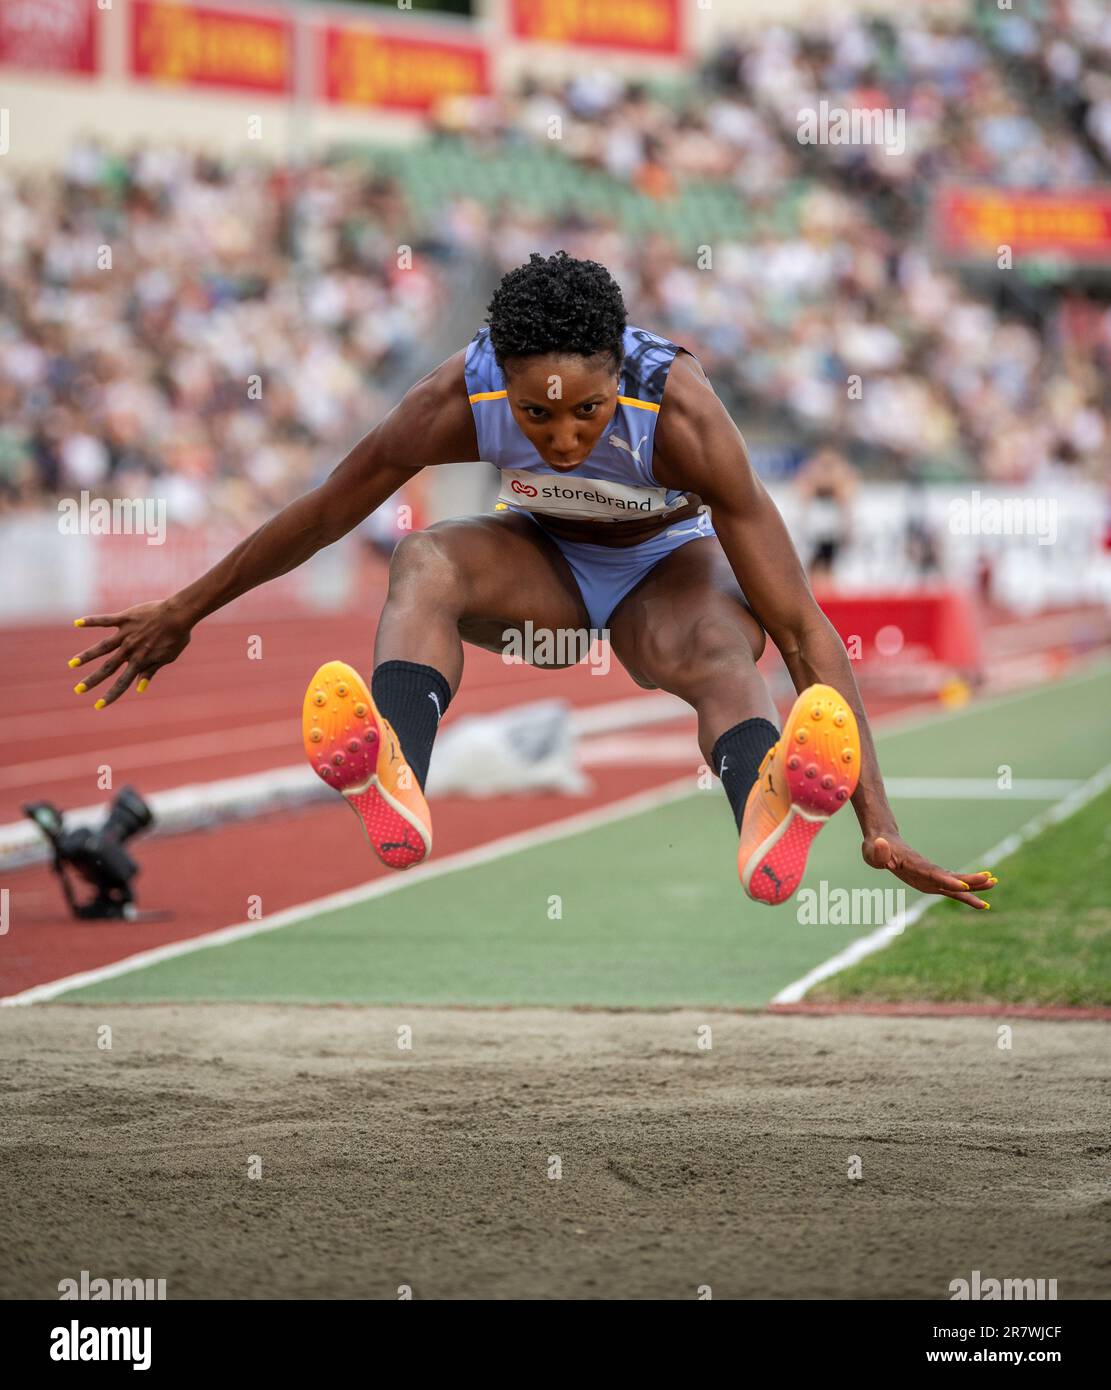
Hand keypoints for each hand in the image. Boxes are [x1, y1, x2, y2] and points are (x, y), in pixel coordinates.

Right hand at [68, 600, 192, 707]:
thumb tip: (139, 688)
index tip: (98, 706)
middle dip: (92, 680)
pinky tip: (76, 623)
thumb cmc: (177, 636)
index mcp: (140, 660)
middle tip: (77, 690)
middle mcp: (130, 649)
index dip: (110, 695)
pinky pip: (104, 620)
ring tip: (72, 664)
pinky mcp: (124, 618)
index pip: (122, 683)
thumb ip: (151, 671)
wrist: (179, 614)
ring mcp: (126, 633)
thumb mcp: (167, 657)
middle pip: (108, 668)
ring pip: (102, 647)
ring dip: (86, 656)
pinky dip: (91, 621)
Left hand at [862, 833, 996, 909]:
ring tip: (994, 885)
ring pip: (955, 881)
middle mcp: (926, 868)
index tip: (960, 885)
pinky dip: (966, 896)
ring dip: (974, 885)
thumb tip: (880, 845)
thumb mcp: (871, 850)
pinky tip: (981, 903)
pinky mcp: (932, 880)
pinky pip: (951, 889)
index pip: (931, 872)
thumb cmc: (875, 848)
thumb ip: (877, 851)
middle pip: (950, 875)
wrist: (882, 841)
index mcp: (912, 863)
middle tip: (990, 880)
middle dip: (969, 880)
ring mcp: (931, 874)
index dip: (945, 879)